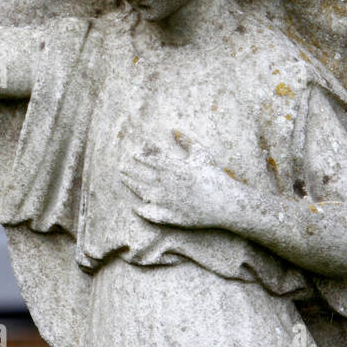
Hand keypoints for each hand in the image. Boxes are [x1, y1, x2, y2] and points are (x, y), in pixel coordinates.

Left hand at [120, 130, 247, 229]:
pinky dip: (142, 211)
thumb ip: (186, 141)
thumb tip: (173, 129)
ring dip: (132, 186)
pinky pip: (152, 214)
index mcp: (174, 168)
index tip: (133, 154)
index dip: (140, 157)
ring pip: (144, 193)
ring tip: (124, 180)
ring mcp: (168, 202)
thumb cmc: (214, 176)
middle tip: (121, 168)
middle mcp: (168, 185)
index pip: (151, 161)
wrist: (225, 202)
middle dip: (130, 171)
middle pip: (143, 177)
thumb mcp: (201, 154)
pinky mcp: (172, 217)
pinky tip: (136, 207)